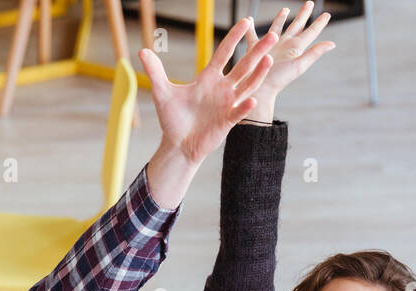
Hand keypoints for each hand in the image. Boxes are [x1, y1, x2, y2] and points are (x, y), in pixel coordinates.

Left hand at [141, 17, 276, 171]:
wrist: (178, 145)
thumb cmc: (172, 119)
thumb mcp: (162, 93)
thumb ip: (155, 72)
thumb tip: (142, 52)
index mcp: (208, 78)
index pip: (224, 53)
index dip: (234, 37)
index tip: (246, 21)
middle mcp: (222, 88)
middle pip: (243, 66)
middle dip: (257, 51)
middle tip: (273, 36)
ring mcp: (227, 104)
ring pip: (247, 86)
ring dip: (258, 74)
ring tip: (269, 60)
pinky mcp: (227, 122)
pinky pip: (238, 112)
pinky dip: (244, 107)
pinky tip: (250, 100)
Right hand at [244, 2, 335, 121]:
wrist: (258, 89)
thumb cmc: (278, 80)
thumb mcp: (299, 66)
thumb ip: (314, 53)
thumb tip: (332, 44)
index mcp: (296, 48)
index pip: (311, 32)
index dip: (319, 23)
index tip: (327, 15)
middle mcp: (284, 45)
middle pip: (296, 25)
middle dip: (303, 14)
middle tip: (309, 3)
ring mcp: (271, 45)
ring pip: (277, 27)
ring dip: (281, 18)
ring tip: (285, 9)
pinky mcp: (256, 48)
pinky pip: (253, 35)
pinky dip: (250, 28)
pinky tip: (248, 20)